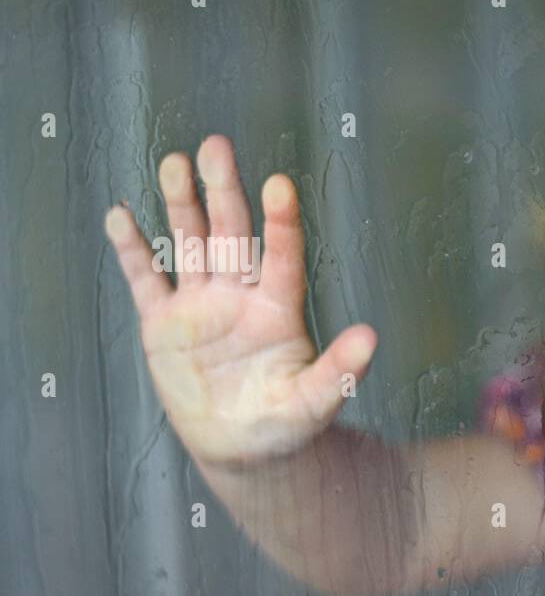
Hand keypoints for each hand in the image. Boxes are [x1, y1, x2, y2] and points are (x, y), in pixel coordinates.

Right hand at [104, 135, 376, 468]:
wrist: (245, 448)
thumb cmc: (288, 423)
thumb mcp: (316, 401)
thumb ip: (340, 370)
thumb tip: (372, 340)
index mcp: (278, 310)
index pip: (282, 257)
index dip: (281, 223)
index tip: (280, 185)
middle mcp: (240, 297)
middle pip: (232, 236)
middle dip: (224, 192)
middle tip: (217, 147)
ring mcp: (200, 307)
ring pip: (191, 245)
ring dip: (183, 206)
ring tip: (176, 164)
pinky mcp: (164, 325)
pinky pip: (145, 280)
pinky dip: (132, 251)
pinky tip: (121, 216)